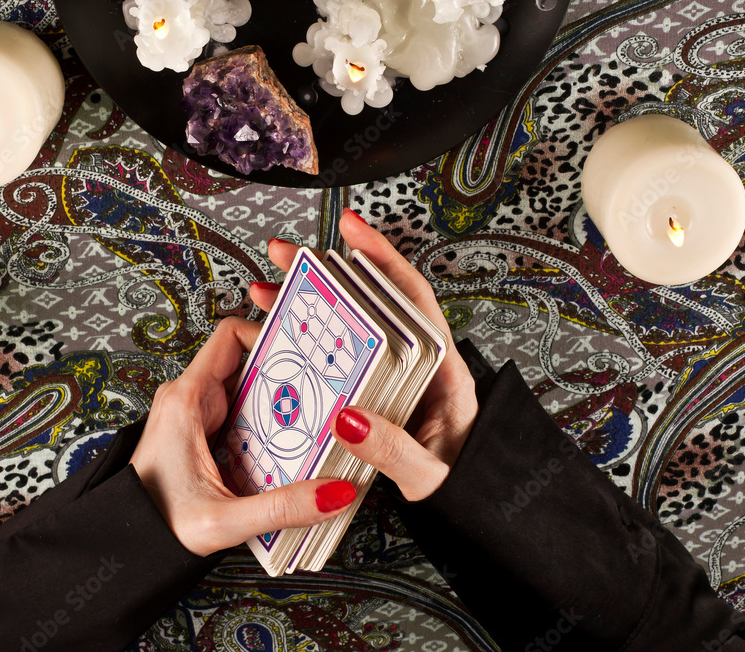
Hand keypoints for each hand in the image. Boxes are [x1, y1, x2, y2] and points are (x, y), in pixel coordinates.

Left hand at [130, 317, 357, 556]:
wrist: (127, 548)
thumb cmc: (154, 526)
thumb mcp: (223, 521)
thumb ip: (282, 508)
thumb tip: (333, 492)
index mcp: (185, 401)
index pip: (231, 337)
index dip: (269, 334)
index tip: (304, 353)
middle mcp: (187, 400)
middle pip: (247, 365)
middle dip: (286, 377)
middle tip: (323, 393)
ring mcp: (193, 416)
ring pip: (246, 393)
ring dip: (279, 407)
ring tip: (314, 422)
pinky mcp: (199, 435)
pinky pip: (240, 417)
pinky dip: (266, 428)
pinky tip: (288, 448)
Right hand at [251, 209, 478, 500]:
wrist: (478, 514)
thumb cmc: (465, 490)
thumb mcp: (432, 478)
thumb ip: (396, 452)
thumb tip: (350, 418)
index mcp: (443, 374)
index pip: (411, 300)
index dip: (381, 260)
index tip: (351, 230)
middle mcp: (418, 368)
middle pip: (371, 304)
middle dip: (326, 274)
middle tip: (287, 255)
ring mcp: (394, 381)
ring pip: (349, 331)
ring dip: (308, 308)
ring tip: (267, 289)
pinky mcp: (376, 399)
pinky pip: (341, 363)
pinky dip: (310, 348)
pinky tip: (278, 342)